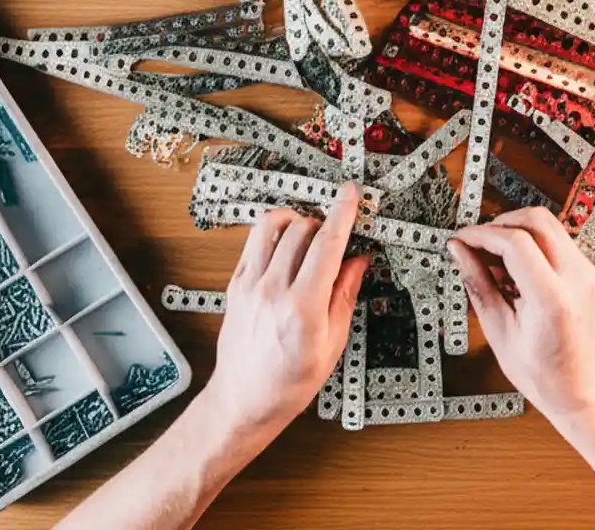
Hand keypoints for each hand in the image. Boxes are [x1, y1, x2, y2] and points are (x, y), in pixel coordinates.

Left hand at [204, 182, 369, 429]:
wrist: (244, 399)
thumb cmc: (290, 382)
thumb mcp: (332, 344)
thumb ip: (344, 295)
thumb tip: (358, 260)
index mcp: (303, 308)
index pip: (327, 245)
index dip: (342, 213)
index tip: (350, 193)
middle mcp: (272, 291)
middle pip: (301, 229)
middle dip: (324, 223)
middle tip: (337, 237)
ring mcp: (249, 285)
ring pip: (273, 226)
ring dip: (296, 223)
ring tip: (309, 239)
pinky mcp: (235, 284)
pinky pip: (254, 241)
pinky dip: (274, 236)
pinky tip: (286, 252)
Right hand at [448, 207, 594, 420]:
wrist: (582, 392)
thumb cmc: (543, 374)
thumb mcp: (499, 331)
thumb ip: (479, 284)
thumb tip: (460, 252)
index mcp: (553, 299)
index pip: (515, 242)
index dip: (482, 234)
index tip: (462, 239)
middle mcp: (577, 279)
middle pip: (537, 220)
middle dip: (501, 222)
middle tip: (477, 242)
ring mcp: (588, 273)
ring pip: (549, 225)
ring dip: (517, 232)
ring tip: (494, 261)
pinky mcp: (590, 274)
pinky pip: (558, 242)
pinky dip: (532, 245)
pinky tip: (515, 271)